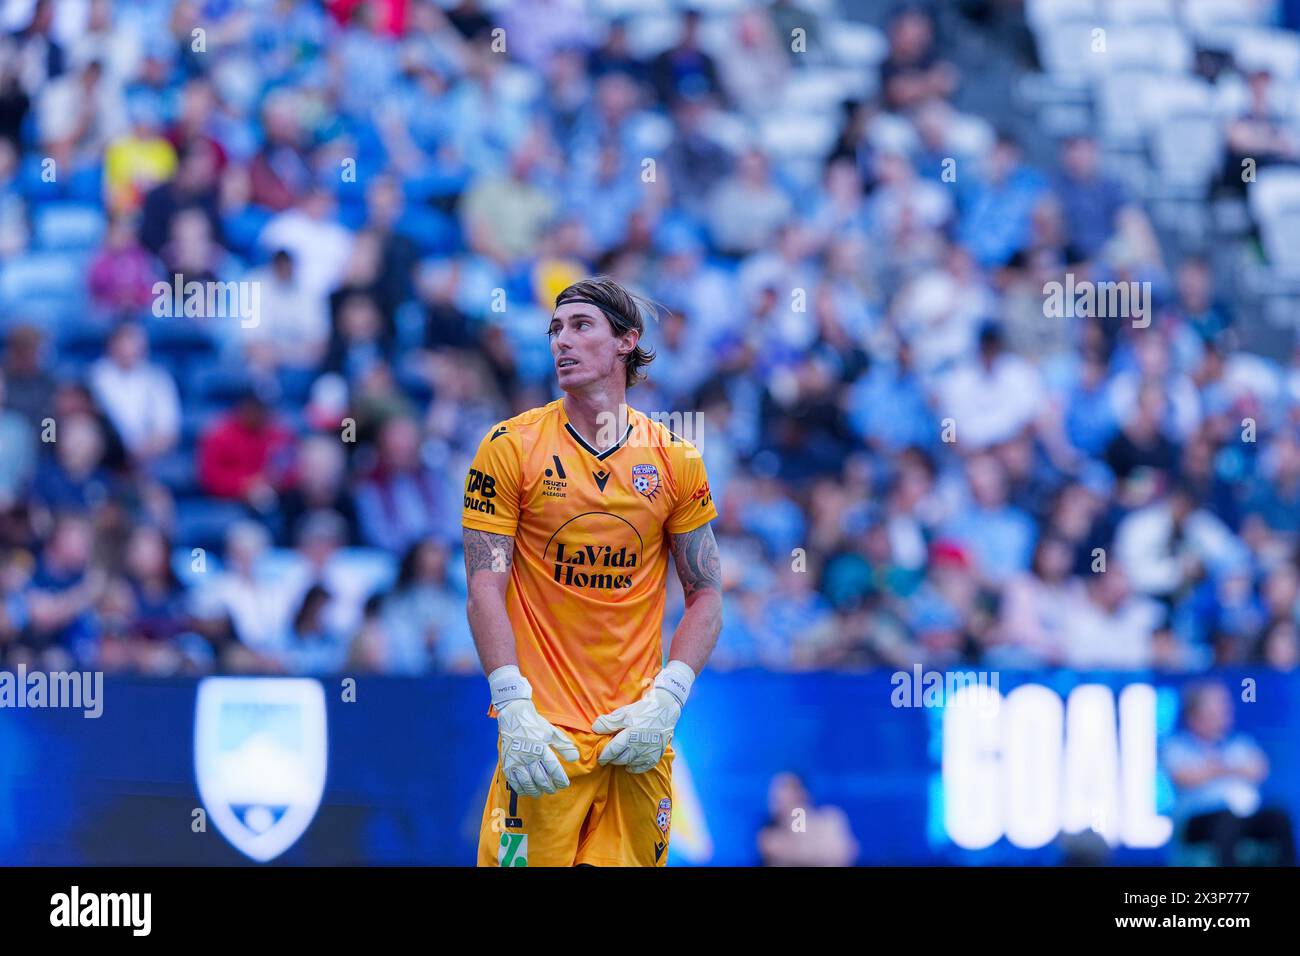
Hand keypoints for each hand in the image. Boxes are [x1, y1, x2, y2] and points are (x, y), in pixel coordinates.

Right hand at [489, 665, 578, 796]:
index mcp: (541, 747)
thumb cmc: (535, 724)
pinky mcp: (507, 763)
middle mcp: (528, 756)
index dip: (560, 779)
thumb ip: (564, 746)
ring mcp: (516, 760)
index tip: (564, 784)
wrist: (513, 716)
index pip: (553, 768)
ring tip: (541, 792)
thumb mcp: (552, 732)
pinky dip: (521, 788)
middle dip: (549, 786)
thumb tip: (576, 758)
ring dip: (536, 790)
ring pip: (527, 781)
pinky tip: (526, 791)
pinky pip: (514, 781)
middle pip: (541, 778)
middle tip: (553, 789)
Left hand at [592, 661, 694, 773]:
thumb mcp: (624, 713)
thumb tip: (594, 729)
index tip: (599, 758)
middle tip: (608, 756)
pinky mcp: (656, 754)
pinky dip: (635, 767)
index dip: (604, 755)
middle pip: (620, 759)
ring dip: (623, 762)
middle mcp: (640, 746)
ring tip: (619, 757)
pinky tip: (630, 764)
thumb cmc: (643, 710)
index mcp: (630, 735)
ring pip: (631, 763)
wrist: (666, 708)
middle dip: (612, 759)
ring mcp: (649, 752)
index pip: (612, 751)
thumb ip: (608, 722)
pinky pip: (643, 767)